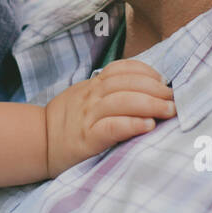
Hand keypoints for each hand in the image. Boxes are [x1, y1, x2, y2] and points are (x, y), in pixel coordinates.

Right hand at [44, 59, 174, 177]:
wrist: (38, 143)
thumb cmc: (68, 123)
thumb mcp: (85, 99)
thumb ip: (109, 92)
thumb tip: (146, 90)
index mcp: (93, 86)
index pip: (121, 69)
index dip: (146, 72)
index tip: (164, 81)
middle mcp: (91, 97)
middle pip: (126, 84)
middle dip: (154, 89)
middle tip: (174, 99)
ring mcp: (88, 117)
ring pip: (122, 101)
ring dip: (150, 103)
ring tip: (169, 111)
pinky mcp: (87, 139)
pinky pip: (112, 127)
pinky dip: (132, 124)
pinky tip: (148, 126)